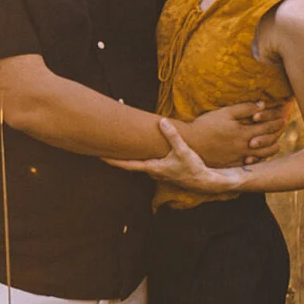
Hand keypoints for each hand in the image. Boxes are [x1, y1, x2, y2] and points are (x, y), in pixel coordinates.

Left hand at [105, 119, 237, 191]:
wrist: (204, 181)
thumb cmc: (193, 167)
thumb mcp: (182, 150)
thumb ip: (172, 135)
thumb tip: (162, 121)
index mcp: (152, 167)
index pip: (127, 165)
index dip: (113, 161)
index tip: (99, 157)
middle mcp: (152, 171)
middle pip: (130, 162)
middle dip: (118, 155)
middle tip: (104, 146)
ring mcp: (157, 171)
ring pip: (140, 161)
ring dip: (131, 154)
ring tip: (121, 143)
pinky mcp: (164, 169)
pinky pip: (149, 161)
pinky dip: (143, 154)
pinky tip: (143, 146)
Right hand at [182, 97, 292, 167]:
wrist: (190, 144)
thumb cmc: (206, 125)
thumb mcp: (225, 112)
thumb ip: (244, 108)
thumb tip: (262, 104)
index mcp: (244, 133)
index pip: (267, 128)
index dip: (276, 122)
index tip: (283, 118)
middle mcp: (244, 148)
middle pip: (267, 143)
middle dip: (277, 135)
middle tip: (282, 129)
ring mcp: (238, 158)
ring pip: (261, 156)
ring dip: (271, 150)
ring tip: (276, 145)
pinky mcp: (231, 165)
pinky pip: (250, 165)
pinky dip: (258, 160)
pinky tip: (259, 157)